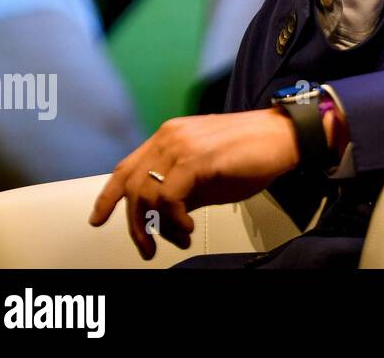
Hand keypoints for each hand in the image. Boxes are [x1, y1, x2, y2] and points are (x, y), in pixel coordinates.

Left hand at [88, 109, 300, 260]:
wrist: (284, 138)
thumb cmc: (252, 154)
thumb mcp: (208, 176)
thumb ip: (182, 190)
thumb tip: (162, 218)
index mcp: (170, 136)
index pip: (126, 167)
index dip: (108, 196)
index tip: (98, 218)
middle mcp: (170, 136)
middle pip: (130, 186)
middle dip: (134, 224)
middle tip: (146, 247)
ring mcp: (181, 145)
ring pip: (145, 194)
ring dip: (156, 226)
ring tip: (177, 237)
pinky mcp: (196, 159)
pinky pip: (168, 199)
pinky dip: (174, 220)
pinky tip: (188, 227)